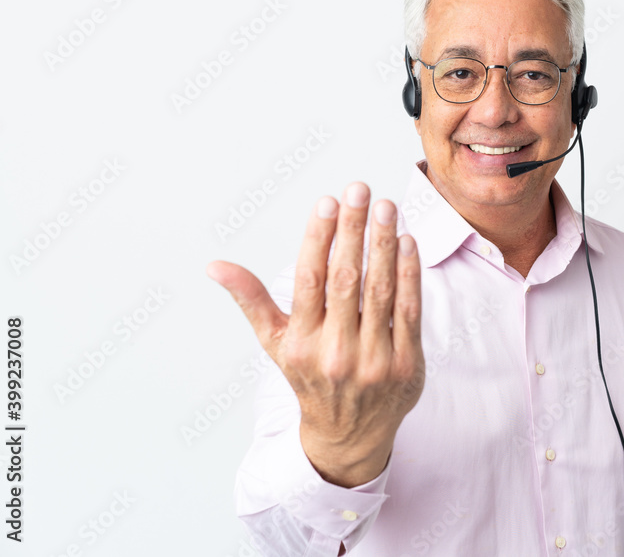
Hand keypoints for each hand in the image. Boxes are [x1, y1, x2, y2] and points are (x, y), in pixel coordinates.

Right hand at [207, 182, 423, 486]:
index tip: (327, 201)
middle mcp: (336, 352)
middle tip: (359, 190)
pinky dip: (410, 275)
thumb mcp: (276, 343)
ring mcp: (374, 360)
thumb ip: (251, 300)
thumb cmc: (310, 376)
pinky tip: (408, 242)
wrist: (350, 434)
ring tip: (387, 207)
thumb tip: (214, 265)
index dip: (318, 238)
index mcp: (302, 343)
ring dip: (385, 244)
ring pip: (380, 291)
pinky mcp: (406, 365)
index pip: (310, 280)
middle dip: (354, 230)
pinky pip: (409, 311)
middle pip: (347, 280)